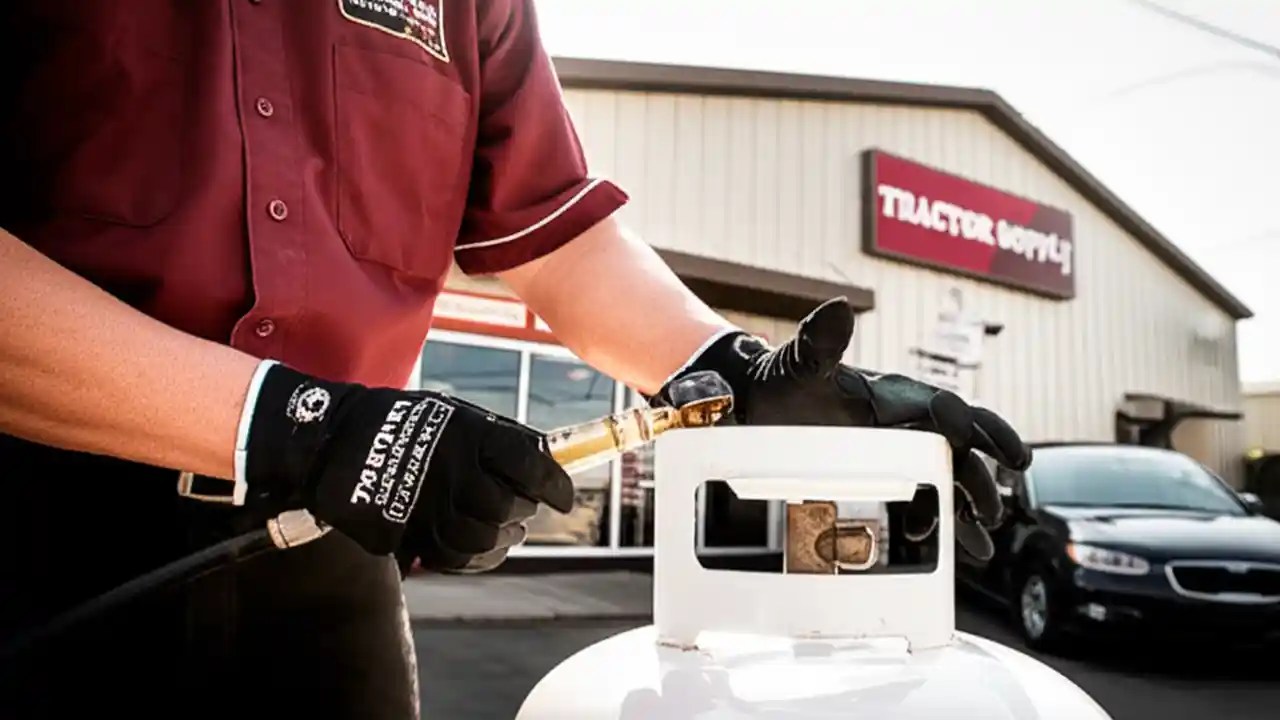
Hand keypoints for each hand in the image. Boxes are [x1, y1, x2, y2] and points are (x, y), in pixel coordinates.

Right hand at [240, 363, 574, 571]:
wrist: (333, 441)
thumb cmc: (403, 423)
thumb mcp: (455, 413)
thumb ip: (500, 437)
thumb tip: (548, 457)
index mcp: (470, 433)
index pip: (530, 464)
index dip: (555, 486)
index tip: (563, 498)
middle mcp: (453, 469)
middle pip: (508, 505)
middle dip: (522, 510)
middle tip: (523, 507)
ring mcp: (429, 505)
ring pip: (485, 538)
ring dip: (503, 539)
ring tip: (508, 530)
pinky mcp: (409, 534)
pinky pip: (456, 559)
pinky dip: (478, 560)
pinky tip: (484, 548)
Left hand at [653, 297, 1031, 560]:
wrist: (750, 404)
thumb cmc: (780, 380)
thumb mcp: (799, 363)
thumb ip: (821, 341)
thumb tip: (836, 308)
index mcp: (894, 396)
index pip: (949, 410)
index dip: (981, 428)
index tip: (1006, 452)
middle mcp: (902, 424)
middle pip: (955, 452)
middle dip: (979, 479)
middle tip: (992, 509)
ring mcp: (891, 454)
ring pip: (943, 482)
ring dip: (965, 510)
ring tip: (981, 538)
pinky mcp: (875, 479)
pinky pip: (918, 503)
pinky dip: (937, 525)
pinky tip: (951, 547)